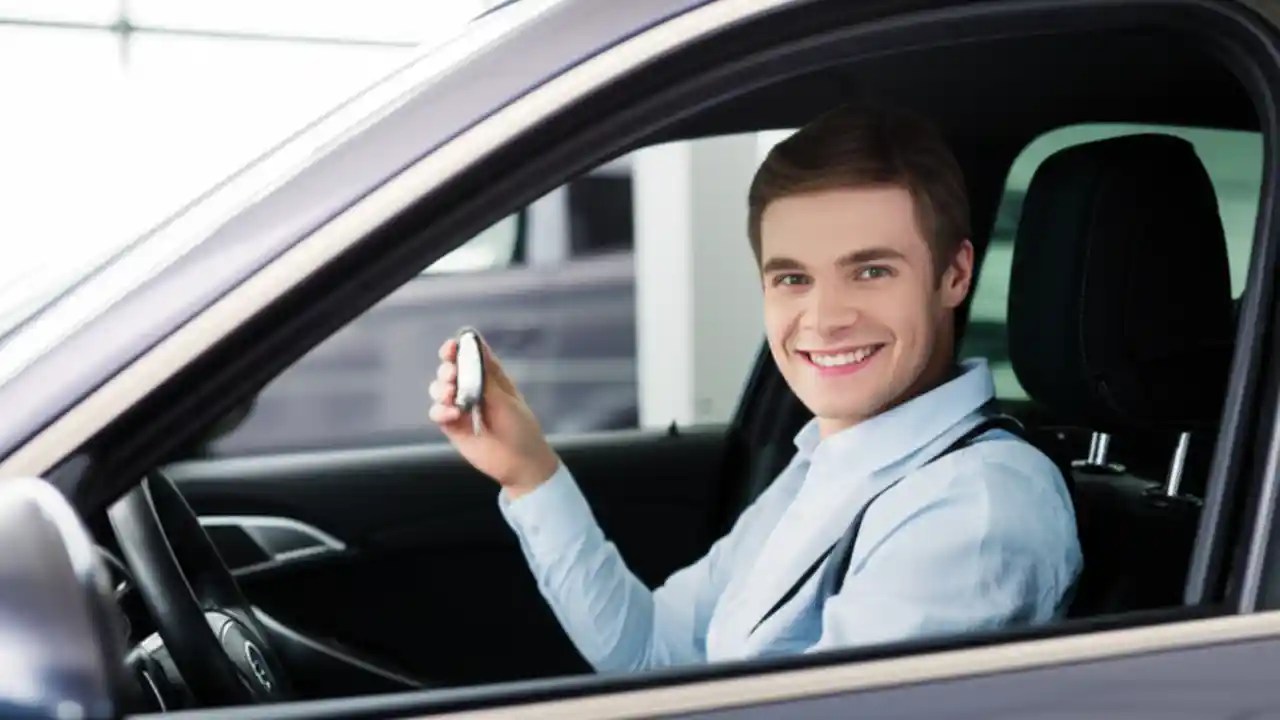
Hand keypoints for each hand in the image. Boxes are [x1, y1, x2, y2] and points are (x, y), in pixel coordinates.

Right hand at [428, 337, 559, 498]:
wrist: (520, 463)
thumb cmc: (520, 427)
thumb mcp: (506, 399)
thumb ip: (486, 376)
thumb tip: (476, 345)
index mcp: (489, 378)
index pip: (468, 357)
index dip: (457, 349)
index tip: (451, 346)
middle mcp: (472, 389)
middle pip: (449, 371)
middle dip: (446, 370)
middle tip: (453, 376)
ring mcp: (460, 408)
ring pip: (438, 390)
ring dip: (440, 389)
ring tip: (451, 395)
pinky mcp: (453, 427)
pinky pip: (437, 413)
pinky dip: (440, 410)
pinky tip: (453, 414)